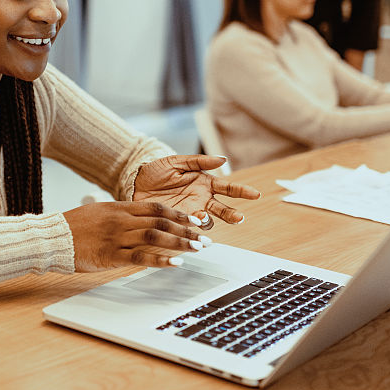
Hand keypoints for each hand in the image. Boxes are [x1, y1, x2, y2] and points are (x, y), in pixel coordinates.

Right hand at [62, 201, 209, 271]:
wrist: (52, 237)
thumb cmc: (74, 226)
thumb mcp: (99, 212)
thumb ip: (121, 215)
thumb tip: (141, 221)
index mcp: (119, 207)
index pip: (156, 208)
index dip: (179, 214)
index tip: (195, 220)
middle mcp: (121, 220)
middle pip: (161, 222)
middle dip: (186, 230)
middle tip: (204, 238)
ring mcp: (116, 237)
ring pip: (155, 237)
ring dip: (179, 243)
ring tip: (197, 249)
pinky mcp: (110, 256)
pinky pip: (140, 257)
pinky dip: (160, 260)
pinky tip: (175, 263)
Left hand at [132, 154, 259, 225]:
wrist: (134, 181)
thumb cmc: (157, 169)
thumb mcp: (177, 161)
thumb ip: (199, 162)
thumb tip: (223, 159)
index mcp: (204, 183)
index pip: (228, 188)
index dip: (242, 191)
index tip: (255, 194)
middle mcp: (201, 200)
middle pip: (222, 209)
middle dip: (232, 214)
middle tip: (239, 218)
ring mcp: (190, 212)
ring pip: (207, 222)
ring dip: (208, 222)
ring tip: (204, 219)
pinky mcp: (176, 221)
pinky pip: (188, 229)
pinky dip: (191, 229)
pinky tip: (190, 228)